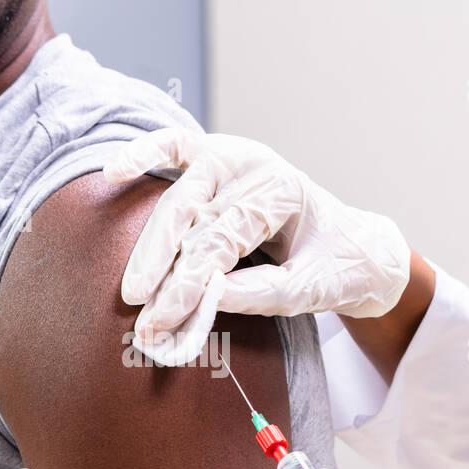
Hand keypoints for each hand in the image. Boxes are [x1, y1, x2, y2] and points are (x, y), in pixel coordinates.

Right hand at [104, 129, 412, 365]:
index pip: (222, 242)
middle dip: (161, 267)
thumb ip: (261, 293)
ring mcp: (233, 158)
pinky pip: (176, 147)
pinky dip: (145, 153)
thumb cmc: (334, 267)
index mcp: (284, 193)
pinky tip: (113, 170)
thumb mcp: (310, 289)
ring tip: (133, 288)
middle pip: (194, 215)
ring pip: (180, 195)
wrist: (355, 245)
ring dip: (151, 243)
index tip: (164, 322)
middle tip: (141, 313)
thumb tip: (206, 298)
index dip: (188, 285)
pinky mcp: (216, 158)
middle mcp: (256, 168)